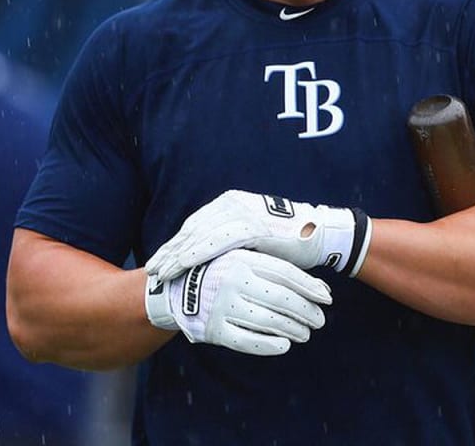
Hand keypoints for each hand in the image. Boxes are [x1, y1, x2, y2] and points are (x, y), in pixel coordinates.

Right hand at [144, 249, 331, 355]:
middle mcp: (232, 281)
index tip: (328, 298)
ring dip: (293, 330)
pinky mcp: (212, 329)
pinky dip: (270, 346)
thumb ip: (276, 269)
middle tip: (320, 320)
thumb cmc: (223, 271)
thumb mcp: (245, 259)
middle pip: (282, 299)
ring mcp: (221, 306)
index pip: (286, 274)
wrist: (175, 287)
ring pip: (268, 321)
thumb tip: (321, 289)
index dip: (310, 287)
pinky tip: (285, 346)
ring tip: (306, 333)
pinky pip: (247, 342)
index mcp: (242, 259)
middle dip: (306, 312)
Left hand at [145, 189, 371, 280]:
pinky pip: (217, 239)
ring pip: (199, 234)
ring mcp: (243, 211)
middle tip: (153, 270)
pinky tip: (182, 265)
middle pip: (192, 229)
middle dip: (171, 250)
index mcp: (231, 204)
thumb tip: (208, 262)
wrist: (321, 235)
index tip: (161, 262)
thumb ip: (231, 242)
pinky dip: (197, 253)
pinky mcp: (252, 223)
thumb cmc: (289, 243)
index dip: (176, 244)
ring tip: (162, 272)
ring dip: (177, 254)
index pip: (196, 225)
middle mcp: (233, 203)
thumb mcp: (254, 239)